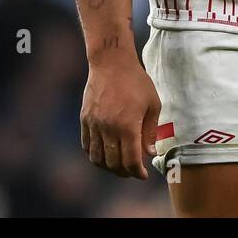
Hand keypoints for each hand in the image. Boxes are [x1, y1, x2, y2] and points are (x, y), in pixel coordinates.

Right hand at [80, 61, 161, 178]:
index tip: (143, 175)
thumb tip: (150, 153)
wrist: (111, 62)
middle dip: (124, 172)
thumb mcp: (153, 104)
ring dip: (108, 167)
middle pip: (113, 163)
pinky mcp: (85, 119)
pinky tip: (104, 154)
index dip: (137, 172)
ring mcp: (94, 125)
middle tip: (132, 171)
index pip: (131, 160)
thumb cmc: (136, 81)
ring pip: (97, 158)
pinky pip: (86, 145)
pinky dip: (95, 155)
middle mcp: (108, 128)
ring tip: (118, 166)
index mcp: (128, 126)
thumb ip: (151, 131)